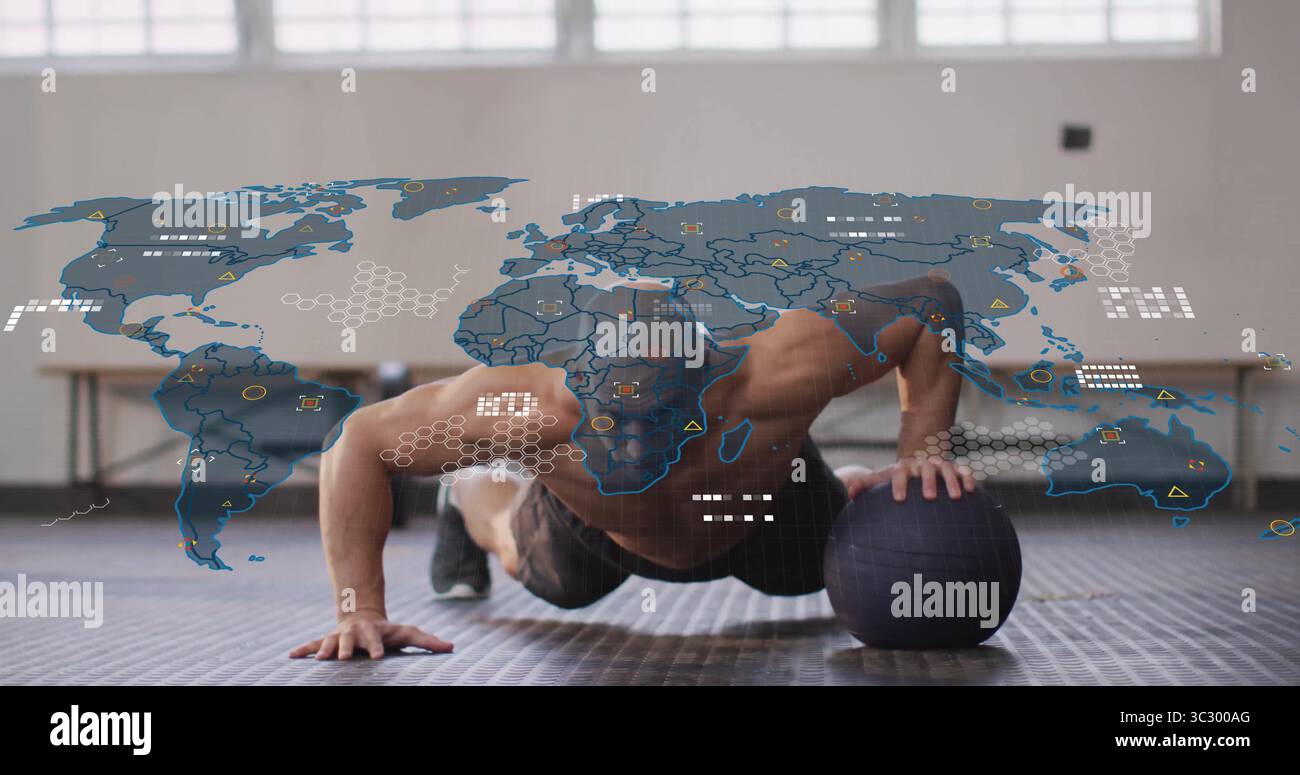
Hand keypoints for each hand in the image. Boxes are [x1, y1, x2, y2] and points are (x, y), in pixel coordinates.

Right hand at [289, 612, 453, 660]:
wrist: (363, 616)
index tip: (377, 657)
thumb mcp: (409, 633)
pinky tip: (290, 657)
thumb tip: (451, 647)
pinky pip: (312, 644)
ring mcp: (339, 636)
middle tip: (343, 658)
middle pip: (349, 640)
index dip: (376, 648)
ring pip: (329, 641)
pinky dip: (302, 649)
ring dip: (323, 649)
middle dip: (345, 648)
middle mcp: (354, 633)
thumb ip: (428, 641)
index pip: (376, 641)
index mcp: (373, 633)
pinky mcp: (327, 640)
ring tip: (318, 659)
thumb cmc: (388, 631)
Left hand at [836, 457, 974, 501]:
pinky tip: (972, 490)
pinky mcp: (956, 468)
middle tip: (929, 497)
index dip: (899, 485)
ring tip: (956, 497)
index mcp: (904, 467)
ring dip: (952, 481)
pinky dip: (968, 478)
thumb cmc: (900, 474)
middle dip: (928, 482)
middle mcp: (923, 464)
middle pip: (926, 470)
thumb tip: (850, 493)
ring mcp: (941, 465)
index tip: (899, 499)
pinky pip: (964, 471)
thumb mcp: (884, 476)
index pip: (899, 474)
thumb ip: (867, 483)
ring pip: (948, 470)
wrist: (921, 455)